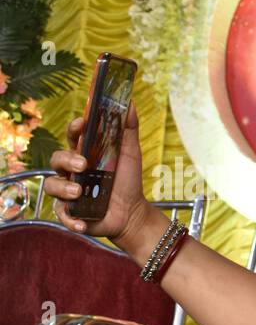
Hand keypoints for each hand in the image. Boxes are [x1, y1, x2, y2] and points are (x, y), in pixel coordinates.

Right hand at [47, 104, 150, 243]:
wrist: (133, 213)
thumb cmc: (127, 181)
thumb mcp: (131, 154)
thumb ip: (128, 129)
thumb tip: (131, 102)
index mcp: (84, 154)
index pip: (72, 138)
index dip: (74, 128)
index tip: (82, 122)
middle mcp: (71, 172)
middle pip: (56, 159)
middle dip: (67, 159)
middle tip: (84, 164)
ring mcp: (68, 192)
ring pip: (52, 185)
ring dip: (63, 188)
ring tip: (79, 191)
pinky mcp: (71, 212)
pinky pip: (61, 214)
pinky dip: (70, 219)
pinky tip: (81, 222)